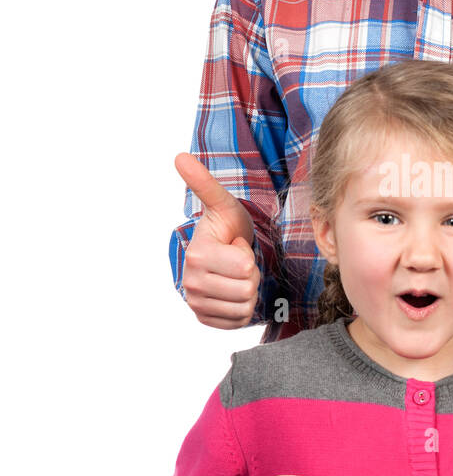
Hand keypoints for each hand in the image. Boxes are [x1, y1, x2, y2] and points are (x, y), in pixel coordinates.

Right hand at [175, 152, 259, 328]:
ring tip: (235, 273)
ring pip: (245, 305)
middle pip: (247, 288)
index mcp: (196, 255)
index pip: (245, 266)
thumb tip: (180, 156)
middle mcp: (191, 283)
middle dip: (250, 272)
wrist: (221, 253)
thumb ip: (204, 183)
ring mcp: (196, 304)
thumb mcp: (222, 204)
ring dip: (248, 289)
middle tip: (237, 260)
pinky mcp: (205, 319)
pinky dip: (243, 307)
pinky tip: (232, 290)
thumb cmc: (226, 227)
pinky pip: (240, 320)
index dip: (246, 253)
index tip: (233, 244)